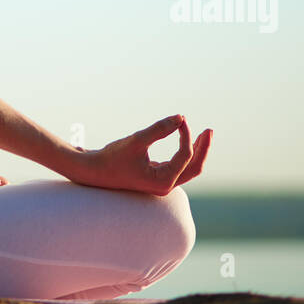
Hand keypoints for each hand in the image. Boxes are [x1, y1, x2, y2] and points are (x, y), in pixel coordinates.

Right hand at [71, 116, 211, 195]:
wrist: (94, 171)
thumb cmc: (113, 157)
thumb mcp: (136, 141)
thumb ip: (159, 129)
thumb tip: (181, 117)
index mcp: (163, 181)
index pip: (185, 156)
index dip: (186, 135)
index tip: (180, 120)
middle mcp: (165, 186)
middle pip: (194, 168)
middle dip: (203, 148)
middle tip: (210, 130)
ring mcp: (162, 183)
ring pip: (188, 169)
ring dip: (196, 151)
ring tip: (204, 134)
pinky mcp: (157, 178)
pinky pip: (179, 167)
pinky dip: (185, 154)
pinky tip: (185, 140)